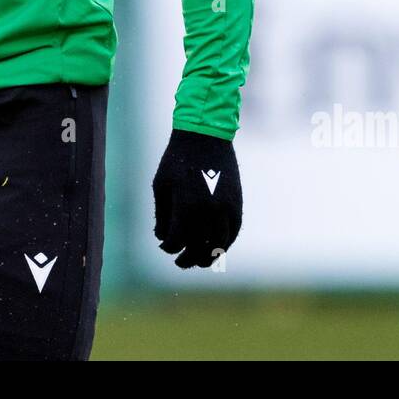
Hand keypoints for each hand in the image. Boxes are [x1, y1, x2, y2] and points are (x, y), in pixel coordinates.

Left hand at [151, 127, 242, 267]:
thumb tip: (161, 238)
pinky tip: (215, 248)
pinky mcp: (236, 204)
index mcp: (186, 205)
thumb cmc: (177, 159)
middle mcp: (208, 210)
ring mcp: (225, 208)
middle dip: (187, 259)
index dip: (168, 247)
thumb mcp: (161, 185)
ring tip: (199, 261)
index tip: (164, 246)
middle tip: (179, 262)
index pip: (177, 240)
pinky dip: (224, 244)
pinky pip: (233, 232)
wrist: (205, 136)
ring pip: (219, 245)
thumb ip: (162, 214)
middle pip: (198, 247)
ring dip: (208, 257)